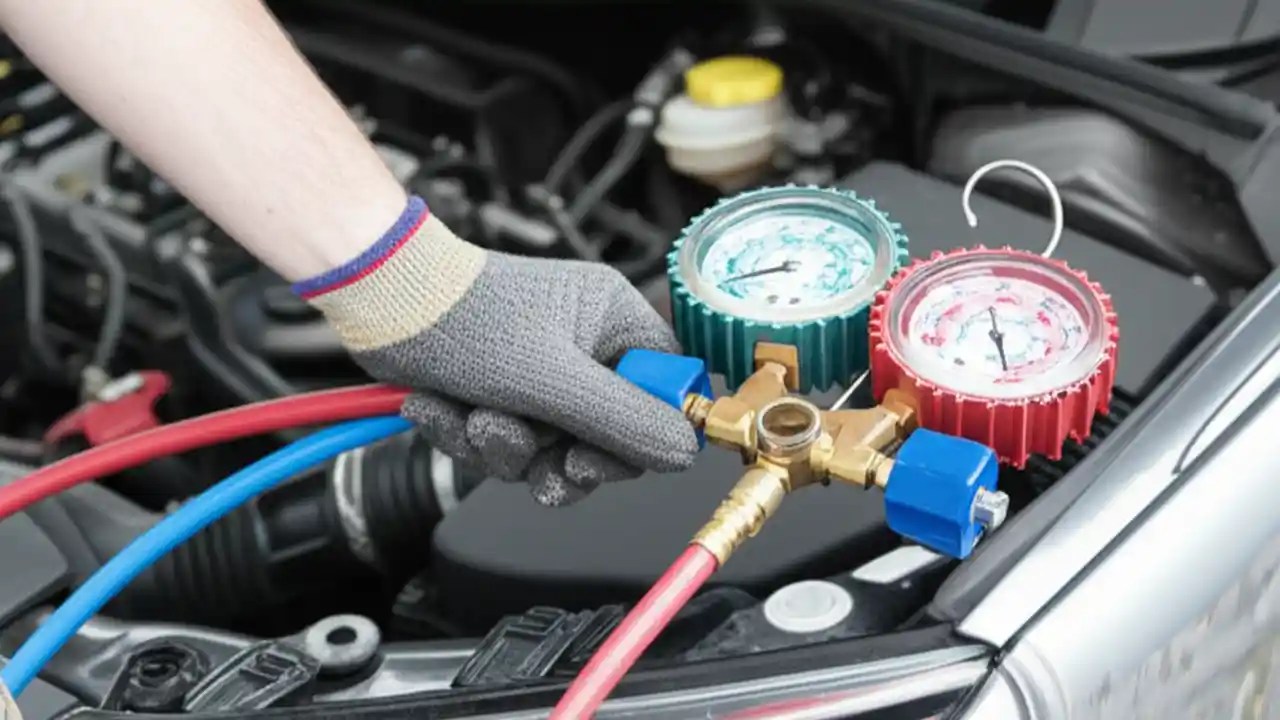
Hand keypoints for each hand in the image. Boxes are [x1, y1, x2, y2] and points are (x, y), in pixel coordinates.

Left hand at [297, 197, 699, 505]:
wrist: (377, 299)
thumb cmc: (460, 317)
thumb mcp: (553, 381)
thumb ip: (624, 421)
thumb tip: (685, 451)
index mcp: (614, 319)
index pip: (665, 388)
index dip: (641, 433)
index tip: (598, 455)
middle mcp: (585, 343)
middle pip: (606, 433)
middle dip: (558, 454)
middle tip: (542, 460)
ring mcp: (542, 368)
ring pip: (551, 446)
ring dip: (505, 448)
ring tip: (474, 420)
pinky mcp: (501, 389)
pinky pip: (508, 440)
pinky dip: (470, 436)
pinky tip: (441, 410)